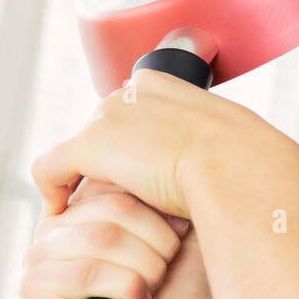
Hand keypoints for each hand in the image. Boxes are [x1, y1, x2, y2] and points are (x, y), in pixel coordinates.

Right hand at [19, 177, 213, 298]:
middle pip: (114, 207)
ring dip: (144, 271)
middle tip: (163, 275)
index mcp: (90, 201)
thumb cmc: (178, 293)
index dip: (161, 215)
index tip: (177, 243)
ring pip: (101, 238)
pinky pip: (85, 273)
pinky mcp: (34, 289)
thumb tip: (152, 161)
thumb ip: (164, 193)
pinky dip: (126, 290)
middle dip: (156, 246)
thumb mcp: (182, 232)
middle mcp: (60, 222)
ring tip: (150, 290)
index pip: (123, 180)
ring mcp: (40, 254)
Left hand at [29, 67, 298, 225]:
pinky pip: (51, 169)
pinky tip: (58, 213)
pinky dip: (51, 191)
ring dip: (85, 180)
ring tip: (96, 214)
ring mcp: (109, 117)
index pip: (130, 110)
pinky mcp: (90, 147)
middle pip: (102, 130)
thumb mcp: (233, 143)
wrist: (240, 170)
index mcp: (163, 84)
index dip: (132, 145)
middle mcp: (130, 92)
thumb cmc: (247, 164)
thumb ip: (212, 145)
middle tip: (121, 203)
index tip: (140, 171)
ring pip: (80, 152)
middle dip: (108, 164)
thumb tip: (222, 167)